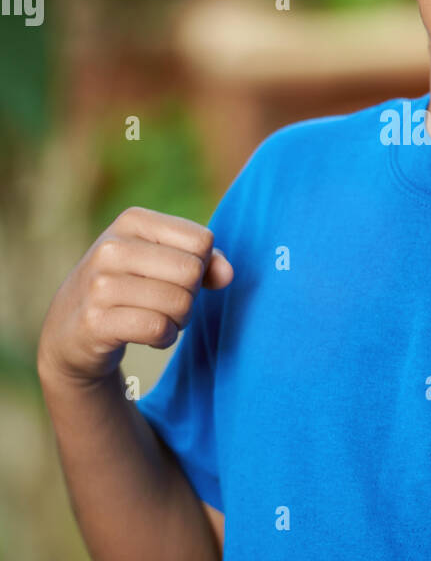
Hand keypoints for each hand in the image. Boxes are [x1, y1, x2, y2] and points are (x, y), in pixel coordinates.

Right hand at [37, 206, 233, 386]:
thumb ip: (205, 261)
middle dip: (190, 295)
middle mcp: (111, 247)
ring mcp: (99, 285)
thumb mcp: (163, 262)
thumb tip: (228, 274)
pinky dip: (165, 338)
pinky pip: (159, 329)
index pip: (201, 241)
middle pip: (191, 272)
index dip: (200, 266)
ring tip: (158, 318)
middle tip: (168, 303)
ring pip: (179, 303)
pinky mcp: (95, 322)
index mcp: (132, 221)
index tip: (176, 277)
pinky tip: (149, 336)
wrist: (72, 329)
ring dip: (179, 320)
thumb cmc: (131, 288)